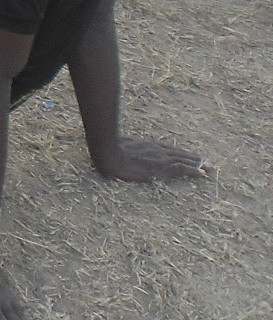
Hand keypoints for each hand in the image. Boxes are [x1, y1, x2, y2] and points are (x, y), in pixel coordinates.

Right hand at [96, 135, 211, 182]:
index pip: (170, 150)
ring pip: (184, 160)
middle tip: (209, 162)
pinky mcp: (161, 167)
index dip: (181, 154)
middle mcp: (157, 150)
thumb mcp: (119, 147)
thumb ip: (125, 148)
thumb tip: (120, 150)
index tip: (191, 156)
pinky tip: (203, 173)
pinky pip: (182, 168)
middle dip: (195, 158)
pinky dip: (193, 170)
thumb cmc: (109, 149)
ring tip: (211, 168)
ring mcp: (160, 158)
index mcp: (148, 145)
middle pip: (180, 154)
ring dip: (199, 164)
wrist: (109, 153)